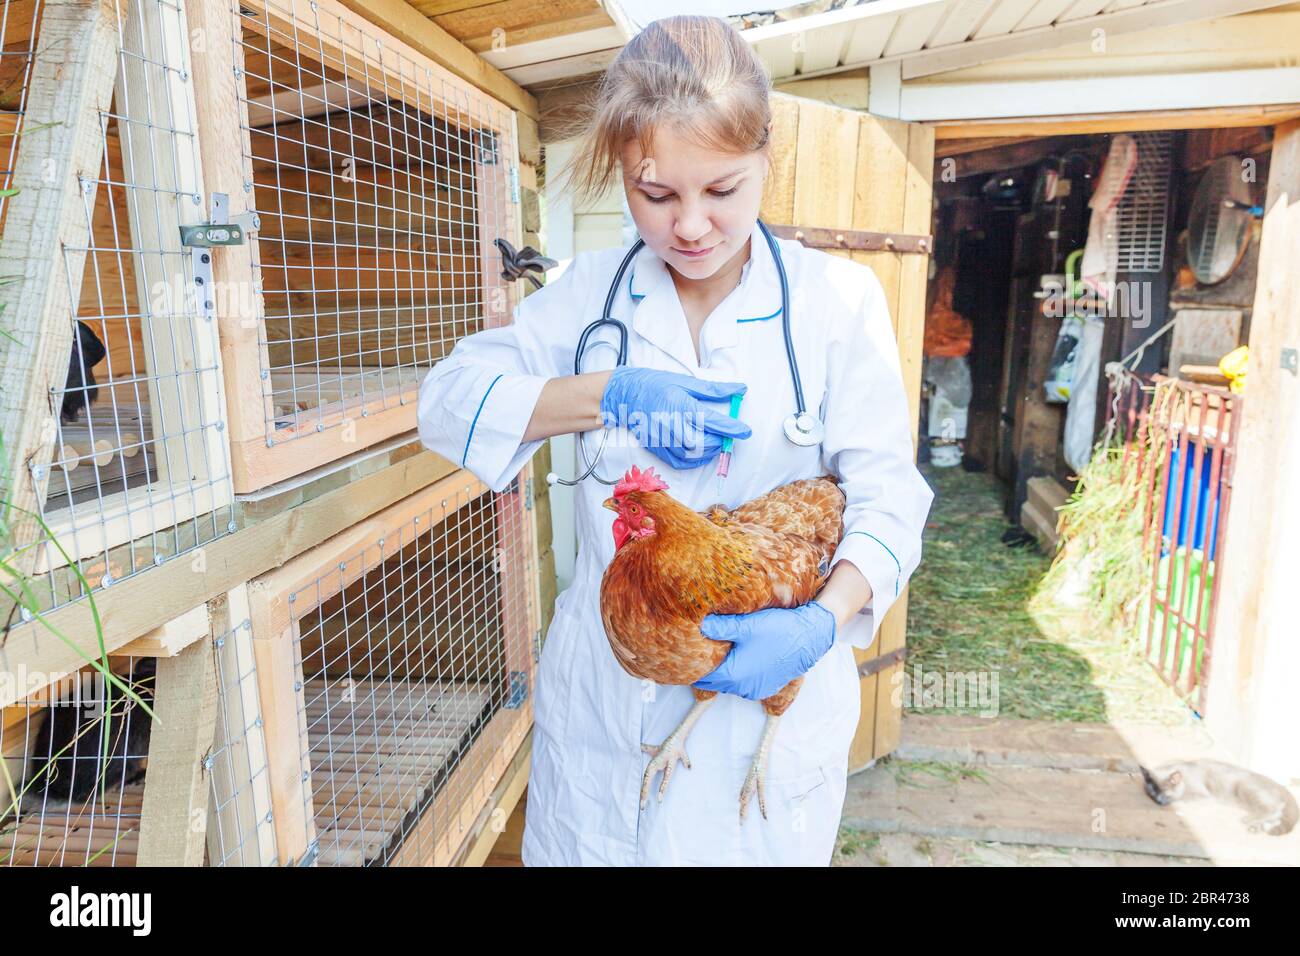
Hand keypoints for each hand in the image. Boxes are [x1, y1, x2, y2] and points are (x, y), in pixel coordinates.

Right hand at [599, 367, 750, 469]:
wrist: (625, 394)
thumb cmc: (655, 384)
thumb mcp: (685, 381)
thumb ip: (713, 389)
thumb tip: (738, 389)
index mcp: (680, 404)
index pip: (712, 420)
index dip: (731, 428)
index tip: (745, 431)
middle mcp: (670, 423)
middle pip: (701, 442)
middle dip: (718, 442)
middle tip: (726, 436)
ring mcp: (661, 438)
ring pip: (691, 454)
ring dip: (708, 452)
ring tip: (715, 443)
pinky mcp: (656, 447)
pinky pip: (678, 461)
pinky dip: (693, 461)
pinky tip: (701, 454)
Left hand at [692, 601, 836, 700]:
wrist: (810, 637)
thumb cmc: (778, 630)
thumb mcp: (746, 625)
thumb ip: (720, 626)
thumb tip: (699, 624)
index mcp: (733, 674)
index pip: (701, 677)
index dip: (693, 665)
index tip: (688, 653)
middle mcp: (742, 688)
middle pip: (713, 682)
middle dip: (706, 669)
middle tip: (701, 650)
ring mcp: (755, 690)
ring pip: (729, 684)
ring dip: (723, 672)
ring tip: (720, 652)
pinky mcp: (766, 687)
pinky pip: (743, 685)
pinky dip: (738, 675)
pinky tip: (740, 658)